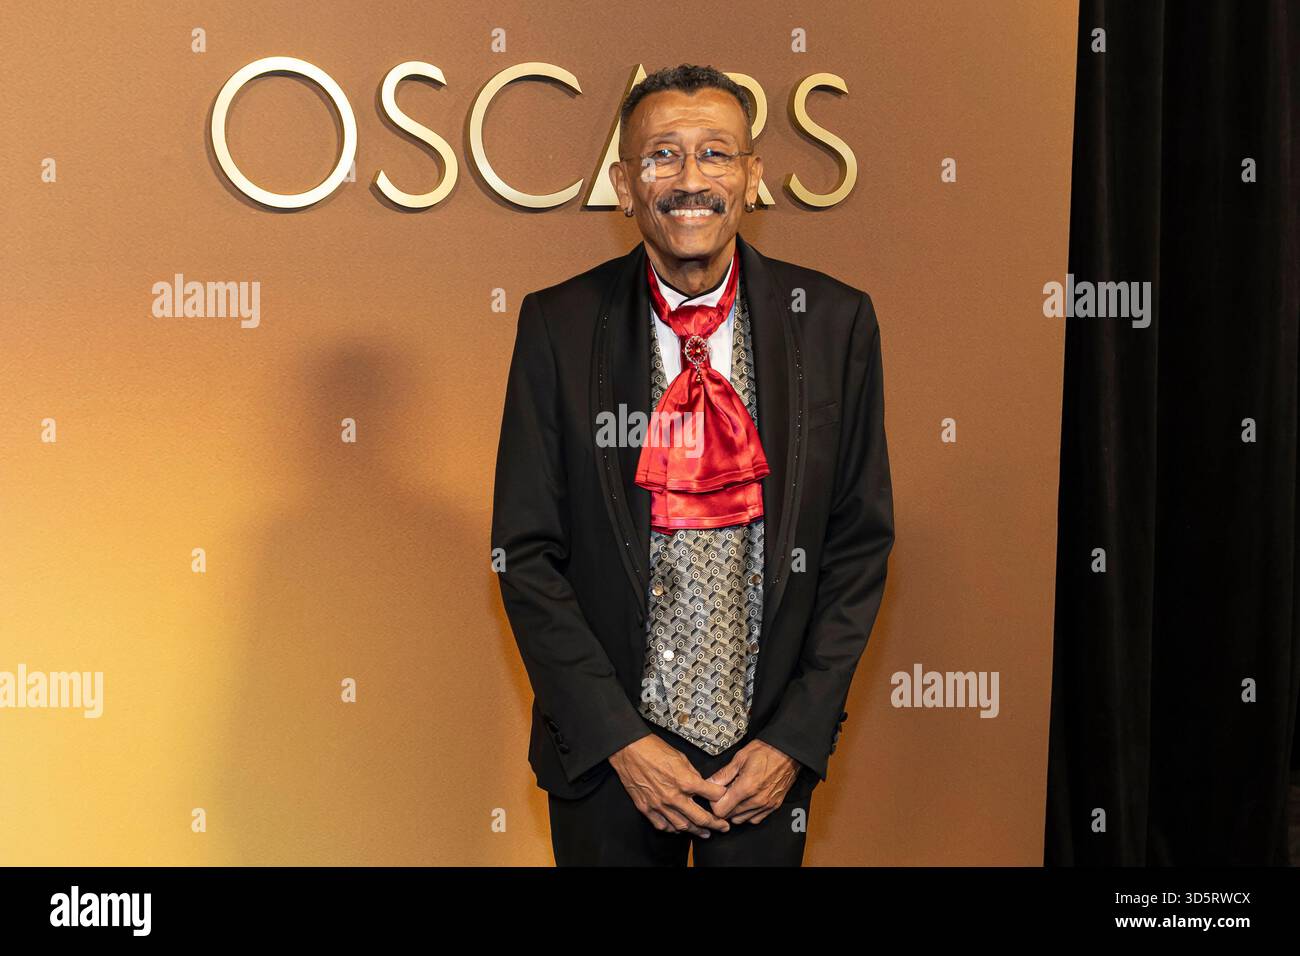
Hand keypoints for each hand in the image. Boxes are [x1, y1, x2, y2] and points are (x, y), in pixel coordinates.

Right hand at [609, 734, 731, 837]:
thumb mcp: (681, 757)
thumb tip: (701, 784)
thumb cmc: (654, 749)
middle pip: (700, 818)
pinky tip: (678, 828)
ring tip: (704, 833)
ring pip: (682, 826)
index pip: (712, 795)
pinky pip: (662, 825)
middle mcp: (674, 796)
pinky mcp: (646, 808)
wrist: (629, 750)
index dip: (722, 796)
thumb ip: (692, 774)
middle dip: (715, 824)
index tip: (725, 798)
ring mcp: (659, 805)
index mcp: (686, 781)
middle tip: (723, 827)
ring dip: (695, 831)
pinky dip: (672, 829)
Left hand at [706, 740, 800, 823]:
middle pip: (730, 816)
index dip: (715, 802)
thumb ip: (724, 774)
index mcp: (746, 787)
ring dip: (735, 811)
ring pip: (742, 819)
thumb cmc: (765, 751)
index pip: (721, 810)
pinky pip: (755, 819)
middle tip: (726, 792)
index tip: (716, 793)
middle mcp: (757, 800)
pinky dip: (748, 813)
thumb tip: (710, 783)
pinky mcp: (774, 806)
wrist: (788, 752)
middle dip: (724, 806)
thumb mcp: (740, 757)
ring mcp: (766, 805)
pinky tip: (747, 801)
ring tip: (736, 796)